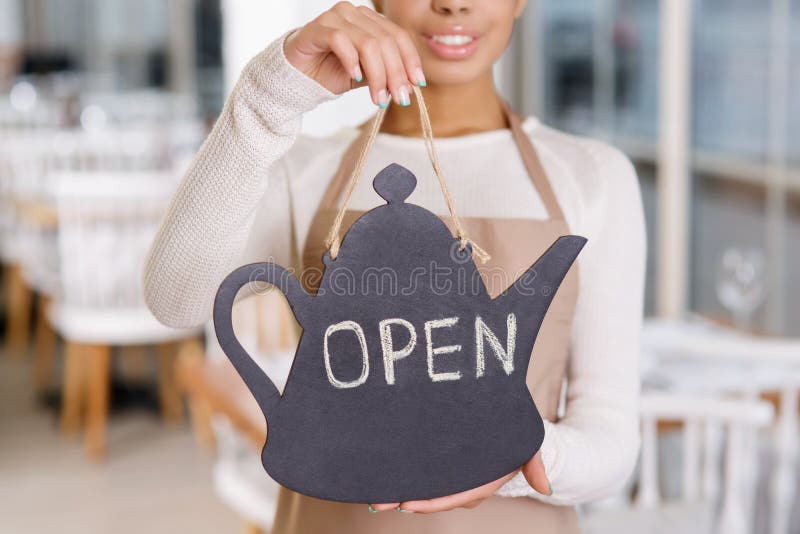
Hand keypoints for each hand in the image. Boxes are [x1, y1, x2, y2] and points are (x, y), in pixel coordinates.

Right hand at [283, 1, 423, 106]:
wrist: (298, 76)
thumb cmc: (331, 73)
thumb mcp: (366, 77)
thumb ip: (385, 75)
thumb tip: (410, 85)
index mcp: (370, 21)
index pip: (398, 36)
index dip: (411, 61)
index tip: (418, 85)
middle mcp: (355, 13)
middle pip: (386, 41)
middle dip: (396, 73)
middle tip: (399, 98)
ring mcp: (336, 17)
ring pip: (368, 42)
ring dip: (377, 74)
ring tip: (379, 98)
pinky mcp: (317, 27)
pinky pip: (340, 40)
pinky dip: (352, 61)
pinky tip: (356, 78)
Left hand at [368, 451, 551, 513]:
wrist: (506, 424)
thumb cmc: (514, 435)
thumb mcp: (528, 446)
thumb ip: (534, 464)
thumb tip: (543, 487)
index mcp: (481, 483)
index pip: (454, 497)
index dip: (431, 503)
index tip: (408, 503)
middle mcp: (462, 484)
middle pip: (432, 497)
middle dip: (405, 499)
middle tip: (378, 500)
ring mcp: (449, 475)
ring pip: (422, 487)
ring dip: (398, 490)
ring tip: (373, 492)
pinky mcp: (438, 463)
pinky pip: (420, 474)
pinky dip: (402, 475)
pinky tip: (381, 474)